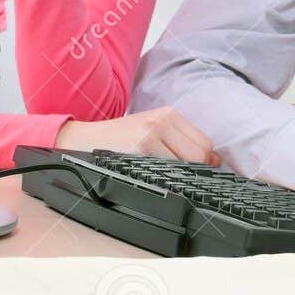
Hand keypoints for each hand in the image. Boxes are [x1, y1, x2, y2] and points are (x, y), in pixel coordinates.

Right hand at [54, 107, 217, 164]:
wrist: (81, 139)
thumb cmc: (118, 139)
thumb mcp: (150, 131)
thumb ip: (180, 142)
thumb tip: (214, 161)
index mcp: (168, 114)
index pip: (204, 142)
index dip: (206, 162)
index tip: (201, 173)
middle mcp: (162, 120)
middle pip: (200, 153)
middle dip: (196, 171)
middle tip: (181, 180)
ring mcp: (151, 134)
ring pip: (185, 164)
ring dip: (178, 177)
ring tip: (160, 177)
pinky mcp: (140, 148)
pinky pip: (165, 171)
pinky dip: (164, 179)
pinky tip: (150, 178)